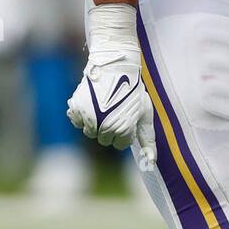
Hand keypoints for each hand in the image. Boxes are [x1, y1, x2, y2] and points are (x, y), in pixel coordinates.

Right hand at [67, 5, 156, 164]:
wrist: (115, 66)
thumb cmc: (134, 91)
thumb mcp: (144, 114)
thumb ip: (148, 139)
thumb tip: (151, 161)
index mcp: (123, 129)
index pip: (119, 144)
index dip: (124, 131)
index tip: (126, 117)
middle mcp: (104, 126)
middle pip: (104, 140)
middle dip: (110, 128)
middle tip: (115, 110)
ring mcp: (89, 118)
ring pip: (90, 132)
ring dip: (96, 122)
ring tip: (104, 105)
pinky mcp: (77, 108)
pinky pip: (78, 122)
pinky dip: (83, 115)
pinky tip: (92, 103)